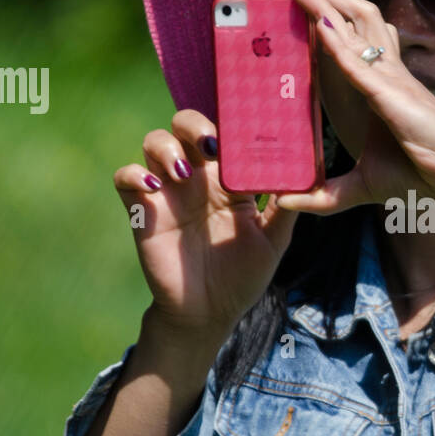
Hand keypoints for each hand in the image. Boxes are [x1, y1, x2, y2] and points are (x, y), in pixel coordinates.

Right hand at [112, 108, 297, 339]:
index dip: (230, 122)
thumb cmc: (242, 275)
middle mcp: (197, 177)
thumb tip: (309, 179)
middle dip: (195, 124)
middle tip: (211, 146)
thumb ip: (287, 208)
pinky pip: (125, 178)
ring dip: (166, 147)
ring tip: (183, 171)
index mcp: (228, 179)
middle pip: (185, 125)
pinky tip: (154, 188)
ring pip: (154, 143)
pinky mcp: (144, 211)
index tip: (243, 127)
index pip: (225, 133)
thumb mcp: (273, 240)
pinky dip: (133, 174)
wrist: (209, 313)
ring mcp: (169, 191)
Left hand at [276, 0, 434, 214]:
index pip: (355, 40)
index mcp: (383, 86)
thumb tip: (286, 201)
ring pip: (358, 28)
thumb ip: (325, 195)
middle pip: (357, 20)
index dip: (331, 18)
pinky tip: (319, 25)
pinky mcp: (393, 99)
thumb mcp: (362, 185)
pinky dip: (337, 43)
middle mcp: (389, 74)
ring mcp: (392, 82)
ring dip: (328, 5)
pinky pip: (359, 64)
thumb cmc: (422, 174)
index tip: (303, 5)